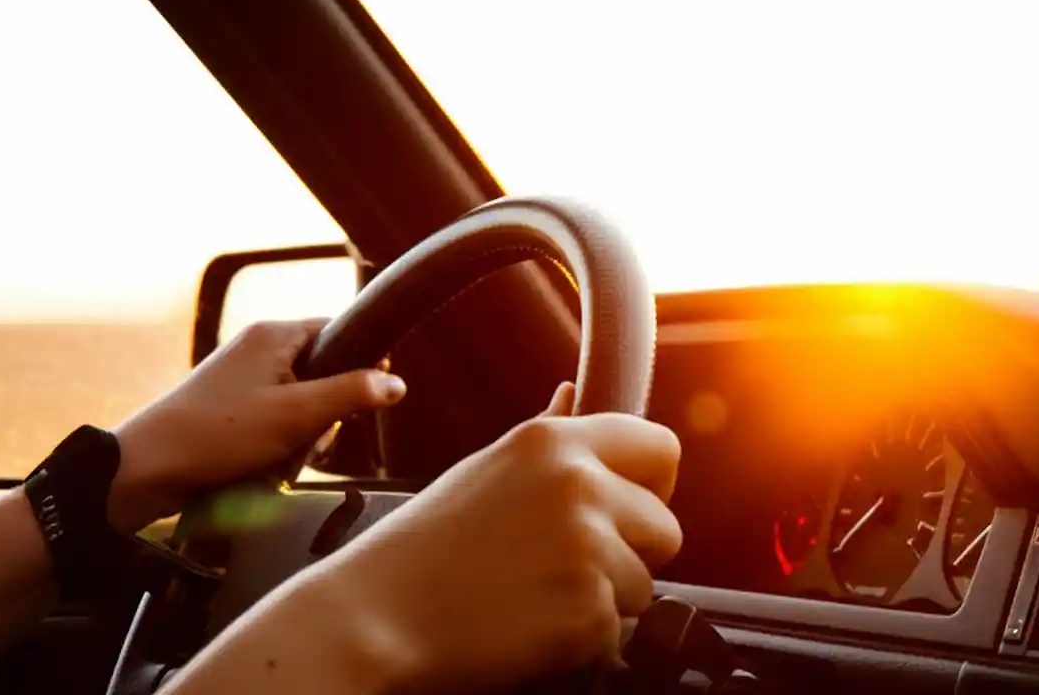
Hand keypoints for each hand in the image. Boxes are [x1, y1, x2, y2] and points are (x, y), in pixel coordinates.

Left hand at [107, 319, 405, 532]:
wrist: (147, 470)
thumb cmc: (221, 434)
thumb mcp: (298, 415)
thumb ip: (352, 394)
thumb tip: (398, 384)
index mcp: (274, 334)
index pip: (339, 331)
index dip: (363, 364)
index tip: (369, 400)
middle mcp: (259, 349)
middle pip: (324, 373)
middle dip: (327, 413)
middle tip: (312, 439)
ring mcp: (243, 380)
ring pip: (302, 404)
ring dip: (303, 437)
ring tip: (282, 459)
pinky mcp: (231, 409)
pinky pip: (276, 422)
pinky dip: (279, 446)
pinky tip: (266, 468)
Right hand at [318, 382, 681, 693]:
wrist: (373, 619)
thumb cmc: (421, 550)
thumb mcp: (487, 469)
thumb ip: (548, 433)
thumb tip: (573, 393)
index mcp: (554, 443)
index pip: (662, 447)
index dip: (652, 486)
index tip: (626, 509)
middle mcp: (579, 486)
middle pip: (665, 527)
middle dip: (631, 555)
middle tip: (564, 569)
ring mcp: (587, 550)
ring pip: (646, 586)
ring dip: (606, 602)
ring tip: (535, 597)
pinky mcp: (588, 614)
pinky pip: (619, 634)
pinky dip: (585, 644)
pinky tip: (531, 628)